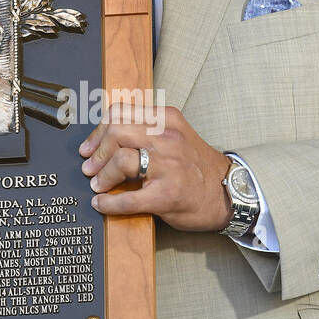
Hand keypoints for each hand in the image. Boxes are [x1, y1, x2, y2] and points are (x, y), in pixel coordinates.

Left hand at [79, 102, 232, 231]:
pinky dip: (109, 203)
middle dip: (96, 152)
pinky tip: (102, 205)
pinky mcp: (167, 195)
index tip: (89, 147)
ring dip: (101, 176)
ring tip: (97, 185)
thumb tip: (105, 137)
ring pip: (121, 160)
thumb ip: (146, 130)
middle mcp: (168, 138)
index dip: (98, 131)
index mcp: (167, 119)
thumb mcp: (175, 136)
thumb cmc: (196, 167)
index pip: (120, 113)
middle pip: (116, 132)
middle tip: (89, 167)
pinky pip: (128, 198)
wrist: (229, 193)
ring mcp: (169, 167)